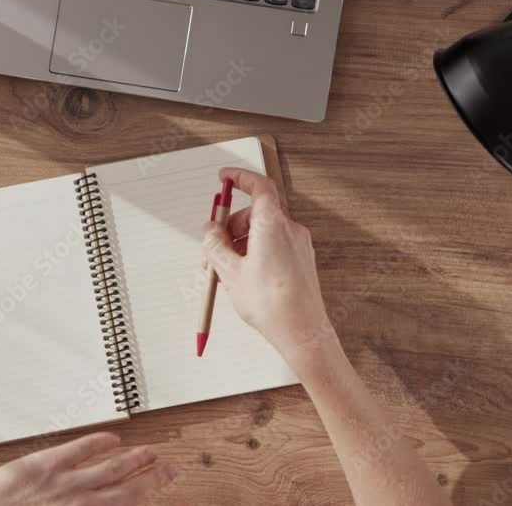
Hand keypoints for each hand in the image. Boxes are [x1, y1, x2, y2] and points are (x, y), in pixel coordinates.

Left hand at [0, 433, 176, 505]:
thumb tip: (102, 503)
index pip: (128, 504)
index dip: (149, 493)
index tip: (161, 484)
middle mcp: (83, 502)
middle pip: (128, 487)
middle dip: (153, 477)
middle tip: (169, 467)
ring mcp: (67, 482)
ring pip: (111, 467)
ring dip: (134, 458)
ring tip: (149, 451)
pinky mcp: (48, 464)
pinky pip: (81, 449)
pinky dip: (100, 442)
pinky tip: (111, 438)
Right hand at [201, 168, 335, 367]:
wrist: (302, 332)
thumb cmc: (273, 304)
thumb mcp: (230, 272)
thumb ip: (215, 246)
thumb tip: (209, 231)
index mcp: (272, 224)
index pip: (258, 186)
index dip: (240, 178)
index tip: (224, 178)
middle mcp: (289, 230)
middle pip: (255, 213)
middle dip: (230, 227)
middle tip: (213, 248)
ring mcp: (298, 245)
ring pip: (262, 232)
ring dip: (240, 244)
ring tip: (225, 271)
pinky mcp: (301, 260)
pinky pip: (273, 246)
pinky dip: (255, 252)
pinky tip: (243, 276)